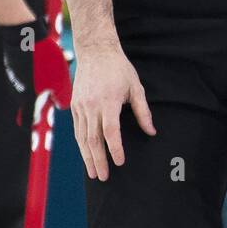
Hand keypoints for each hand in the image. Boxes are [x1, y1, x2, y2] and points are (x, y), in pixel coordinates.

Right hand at [1, 17, 71, 123]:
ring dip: (51, 72)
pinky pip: (32, 65)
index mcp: (27, 99)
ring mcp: (14, 75)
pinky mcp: (14, 62)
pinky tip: (56, 49)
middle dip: (51, 88)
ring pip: (36, 78)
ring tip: (65, 58)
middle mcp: (17, 90)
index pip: (26, 121)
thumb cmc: (44, 61)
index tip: (37, 122)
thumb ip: (62, 98)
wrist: (24, 35)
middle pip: (35, 96)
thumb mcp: (60, 81)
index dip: (31, 124)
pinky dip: (43, 60)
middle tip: (63, 76)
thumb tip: (61, 106)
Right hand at [70, 43, 155, 180]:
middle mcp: (91, 105)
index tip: (120, 162)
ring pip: (82, 137)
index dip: (115, 149)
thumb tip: (151, 132)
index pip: (110, 131)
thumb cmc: (119, 68)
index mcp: (108, 101)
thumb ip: (143, 112)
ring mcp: (80, 106)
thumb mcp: (136, 87)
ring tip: (93, 172)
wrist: (95, 51)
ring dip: (87, 156)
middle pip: (93, 139)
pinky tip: (86, 154)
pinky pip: (77, 129)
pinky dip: (81, 144)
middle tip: (104, 177)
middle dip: (98, 160)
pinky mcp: (75, 105)